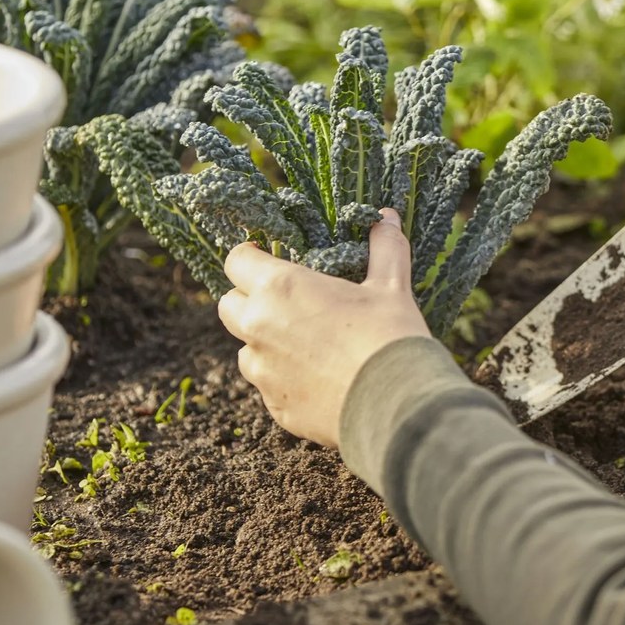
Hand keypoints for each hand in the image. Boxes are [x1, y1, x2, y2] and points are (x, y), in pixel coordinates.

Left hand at [218, 209, 430, 446]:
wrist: (396, 405)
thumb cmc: (390, 337)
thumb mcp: (391, 286)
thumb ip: (384, 248)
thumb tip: (386, 216)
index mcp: (280, 289)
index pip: (236, 261)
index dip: (249, 256)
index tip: (266, 256)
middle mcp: (259, 328)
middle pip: (228, 305)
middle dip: (248, 299)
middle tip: (285, 301)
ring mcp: (264, 372)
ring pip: (246, 351)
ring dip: (265, 344)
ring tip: (305, 345)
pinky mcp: (276, 408)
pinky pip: (268, 387)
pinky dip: (285, 380)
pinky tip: (319, 380)